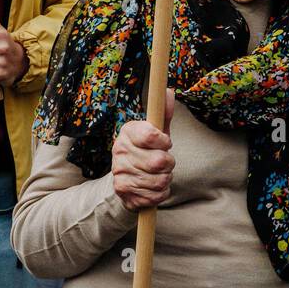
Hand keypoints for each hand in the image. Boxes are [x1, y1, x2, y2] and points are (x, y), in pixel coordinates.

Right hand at [111, 90, 174, 211]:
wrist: (126, 179)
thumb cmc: (146, 150)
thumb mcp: (155, 131)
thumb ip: (163, 113)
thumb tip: (168, 91)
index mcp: (128, 132)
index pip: (152, 136)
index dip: (164, 141)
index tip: (165, 143)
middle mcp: (119, 151)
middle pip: (159, 161)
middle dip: (169, 163)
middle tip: (164, 162)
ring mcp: (120, 173)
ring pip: (160, 180)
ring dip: (166, 178)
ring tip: (159, 174)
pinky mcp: (124, 193)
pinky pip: (156, 196)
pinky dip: (161, 193)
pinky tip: (153, 187)